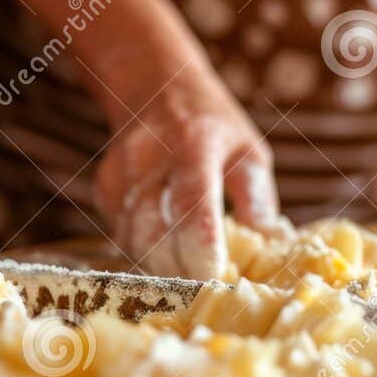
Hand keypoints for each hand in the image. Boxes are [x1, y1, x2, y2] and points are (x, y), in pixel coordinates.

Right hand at [94, 71, 278, 279]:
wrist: (155, 86)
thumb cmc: (212, 126)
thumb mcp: (248, 149)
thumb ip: (257, 198)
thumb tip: (271, 247)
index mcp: (193, 144)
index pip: (191, 205)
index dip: (202, 248)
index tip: (218, 278)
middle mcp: (148, 158)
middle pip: (155, 233)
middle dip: (181, 271)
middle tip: (207, 290)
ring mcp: (120, 174)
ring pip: (134, 241)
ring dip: (161, 268)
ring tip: (189, 277)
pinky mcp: (104, 189)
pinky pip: (122, 235)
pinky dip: (145, 253)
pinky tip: (167, 255)